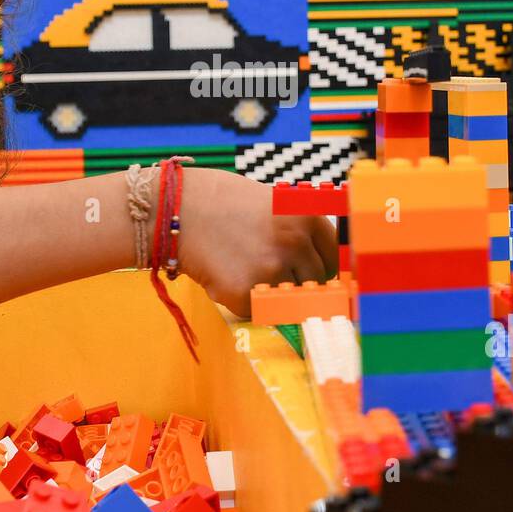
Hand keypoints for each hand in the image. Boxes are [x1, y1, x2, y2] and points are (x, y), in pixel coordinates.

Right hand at [176, 168, 338, 318]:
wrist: (178, 208)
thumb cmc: (225, 202)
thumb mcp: (276, 204)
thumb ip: (302, 232)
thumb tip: (325, 271)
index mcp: (308, 218)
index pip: (334, 259)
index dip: (323, 268)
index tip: (313, 274)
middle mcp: (295, 243)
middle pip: (315, 283)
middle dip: (297, 282)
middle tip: (268, 269)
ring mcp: (271, 270)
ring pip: (288, 299)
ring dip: (271, 292)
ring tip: (244, 267)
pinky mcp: (245, 292)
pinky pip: (257, 309)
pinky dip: (244, 301)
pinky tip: (227, 276)